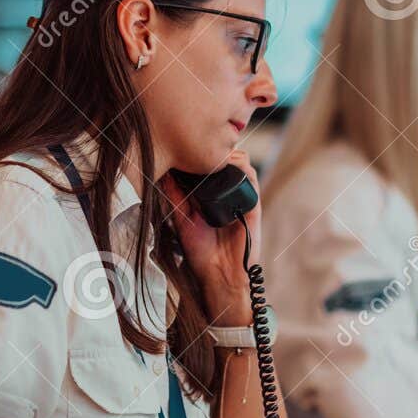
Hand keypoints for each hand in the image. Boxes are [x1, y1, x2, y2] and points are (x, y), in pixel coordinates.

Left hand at [160, 150, 260, 325]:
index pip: (211, 160)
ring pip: (241, 160)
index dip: (202, 150)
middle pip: (227, 154)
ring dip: (228, 155)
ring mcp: (242, 195)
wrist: (218, 274)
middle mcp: (228, 190)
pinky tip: (227, 169)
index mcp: (211, 191)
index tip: (185, 143)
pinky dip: (241, 169)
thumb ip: (174, 194)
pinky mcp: (253, 204)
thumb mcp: (181, 217)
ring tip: (211, 158)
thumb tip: (163, 170)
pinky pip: (251, 179)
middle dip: (215, 148)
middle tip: (197, 148)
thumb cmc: (200, 251)